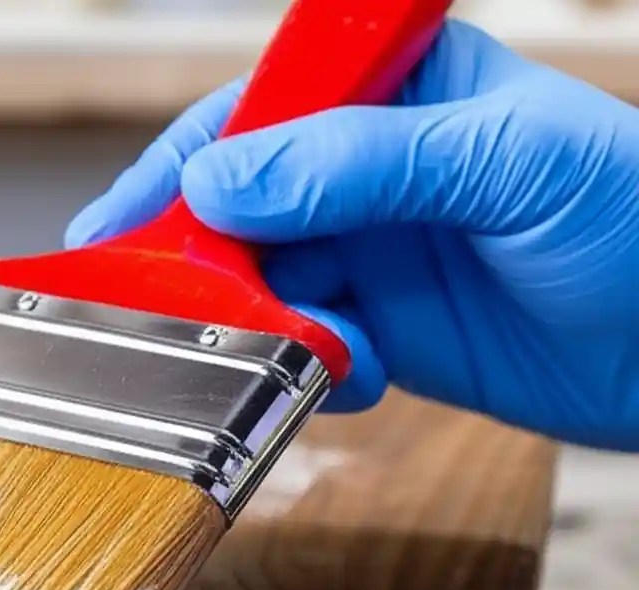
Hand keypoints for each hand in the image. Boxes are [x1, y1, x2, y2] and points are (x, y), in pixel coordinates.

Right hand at [65, 20, 638, 450]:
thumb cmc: (638, 217)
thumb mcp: (501, 163)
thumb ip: (357, 166)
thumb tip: (221, 185)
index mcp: (396, 94)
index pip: (260, 111)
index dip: (185, 162)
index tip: (124, 221)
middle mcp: (370, 171)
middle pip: (241, 205)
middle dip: (204, 257)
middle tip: (163, 304)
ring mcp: (374, 252)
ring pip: (265, 284)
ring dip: (260, 322)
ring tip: (288, 343)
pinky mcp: (385, 329)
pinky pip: (307, 344)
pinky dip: (309, 365)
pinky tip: (351, 373)